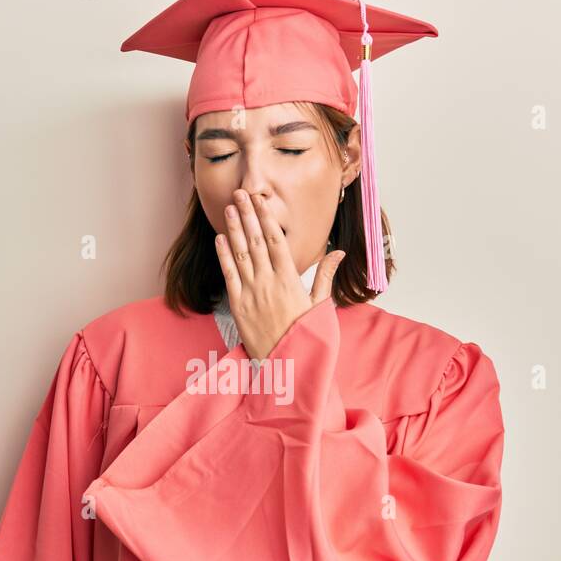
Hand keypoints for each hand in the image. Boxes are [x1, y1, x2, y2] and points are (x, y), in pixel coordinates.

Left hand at [214, 188, 345, 360]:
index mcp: (290, 280)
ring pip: (241, 255)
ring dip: (234, 229)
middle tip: (240, 193)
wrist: (288, 367)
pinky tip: (220, 239)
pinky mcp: (238, 307)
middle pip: (256, 242)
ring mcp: (251, 294)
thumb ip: (325, 276)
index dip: (267, 218)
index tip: (261, 200)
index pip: (276, 241)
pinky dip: (224, 256)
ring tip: (229, 208)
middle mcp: (269, 283)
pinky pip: (229, 276)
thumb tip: (339, 252)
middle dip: (248, 215)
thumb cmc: (307, 338)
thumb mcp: (321, 305)